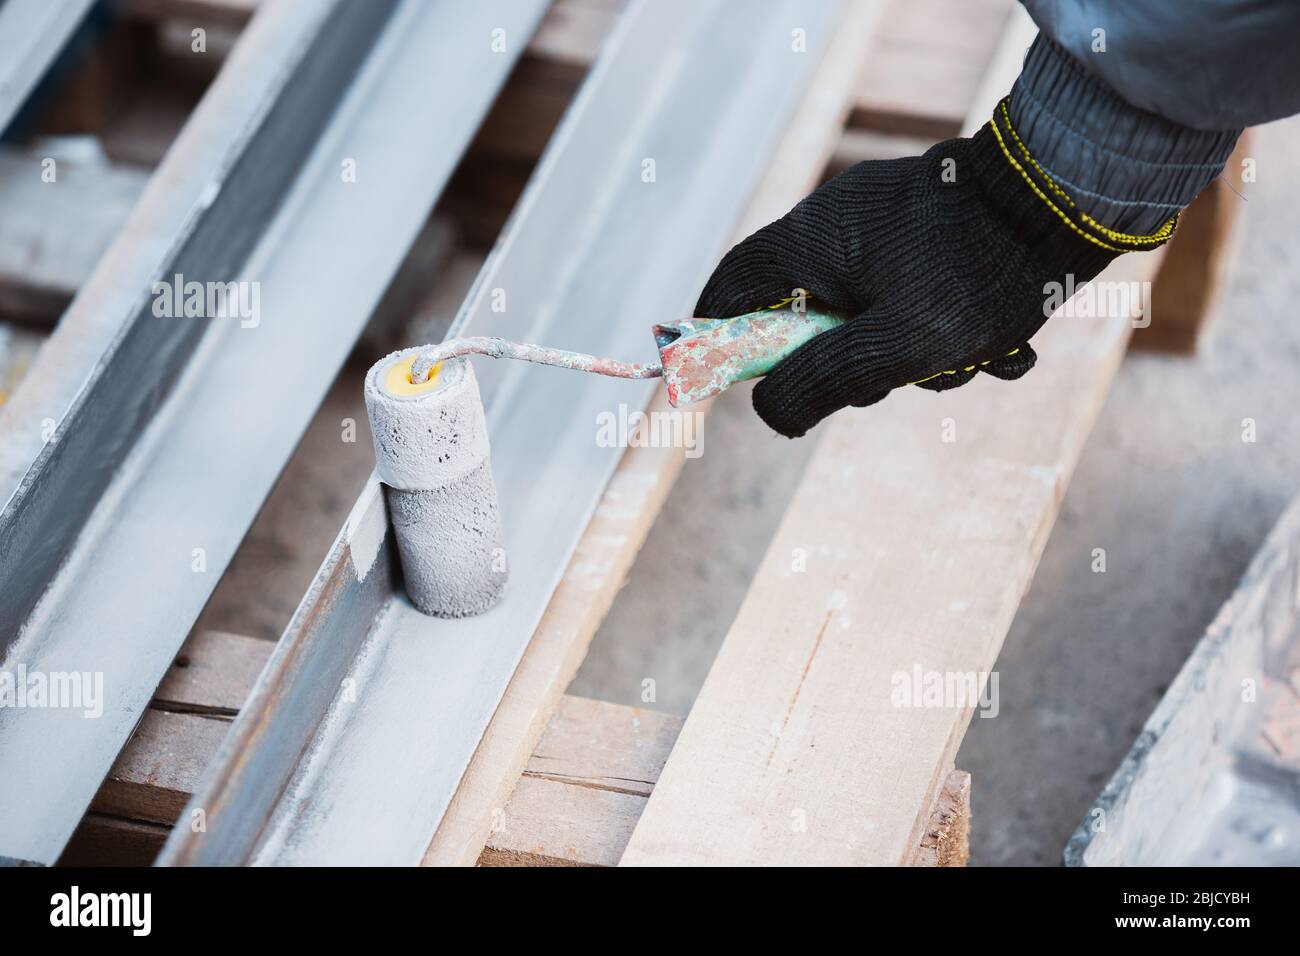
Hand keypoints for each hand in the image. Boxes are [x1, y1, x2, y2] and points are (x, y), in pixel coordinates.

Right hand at [696, 107, 1170, 436]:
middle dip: (848, 364)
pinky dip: (941, 329)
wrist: (1073, 199)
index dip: (718, 339)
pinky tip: (995, 345)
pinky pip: (910, 294)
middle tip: (891, 384)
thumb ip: (823, 381)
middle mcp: (838, 225)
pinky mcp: (930, 228)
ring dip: (910, 355)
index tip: (728, 384)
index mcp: (812, 241)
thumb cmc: (981, 274)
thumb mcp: (897, 346)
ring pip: (867, 313)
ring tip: (972, 360)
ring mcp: (886, 224)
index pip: (731, 288)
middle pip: (806, 314)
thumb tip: (768, 413)